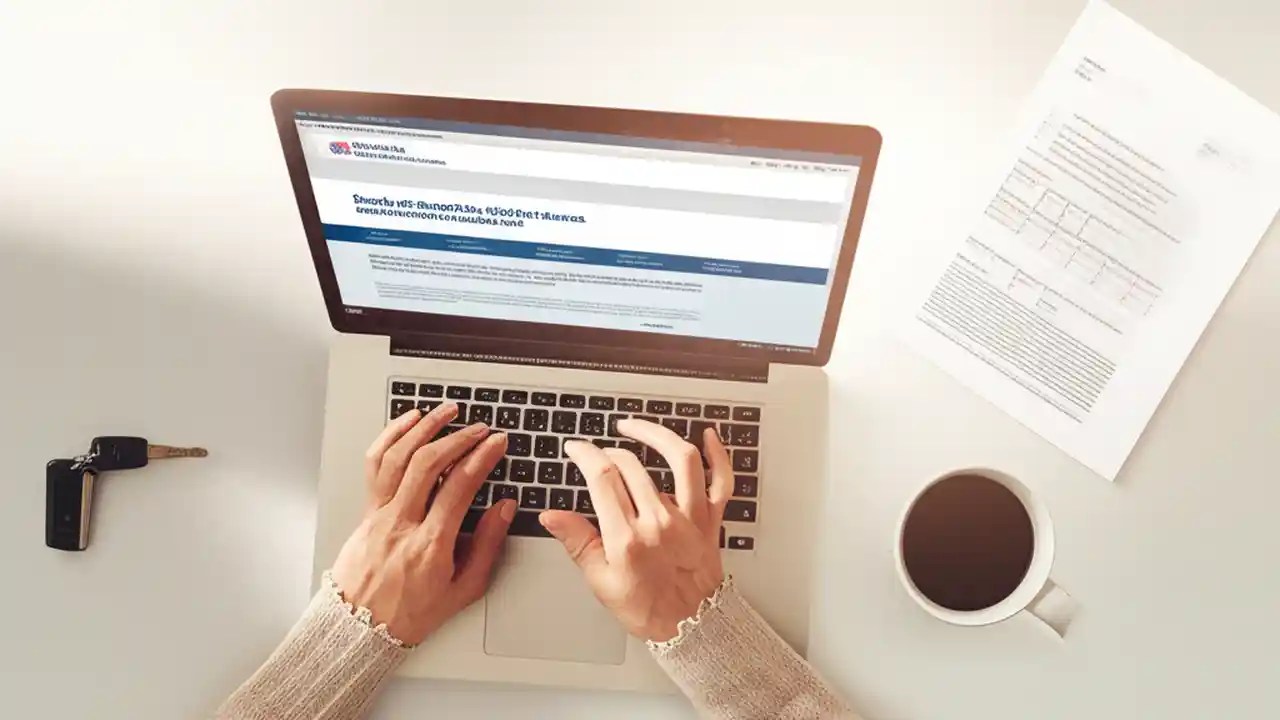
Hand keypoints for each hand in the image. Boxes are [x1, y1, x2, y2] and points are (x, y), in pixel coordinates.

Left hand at [330, 404, 515, 644]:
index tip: (496, 443)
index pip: (459, 487)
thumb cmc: (410, 613)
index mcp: (430, 545)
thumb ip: (486, 545)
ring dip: (425, 428)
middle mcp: (401, 523)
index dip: (482, 458)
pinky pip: (374, 465)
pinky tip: (407, 423)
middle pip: (428, 464)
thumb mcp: (463, 589)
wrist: (359, 629)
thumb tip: (504, 509)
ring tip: (446, 413)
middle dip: (458, 438)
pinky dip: (391, 437)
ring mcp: (379, 514)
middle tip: (478, 429)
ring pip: (399, 457)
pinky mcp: (366, 510)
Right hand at [539, 419, 732, 641]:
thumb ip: (577, 542)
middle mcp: (660, 522)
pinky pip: (721, 480)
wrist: (692, 626)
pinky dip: (719, 454)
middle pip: (632, 465)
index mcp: (627, 538)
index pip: (602, 478)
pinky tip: (708, 435)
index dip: (585, 454)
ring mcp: (689, 517)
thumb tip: (552, 516)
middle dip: (608, 450)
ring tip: (635, 427)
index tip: (576, 448)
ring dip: (655, 434)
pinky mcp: (711, 519)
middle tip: (598, 453)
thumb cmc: (647, 608)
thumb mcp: (601, 581)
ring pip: (679, 459)